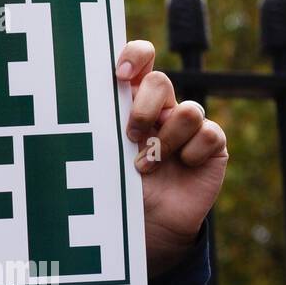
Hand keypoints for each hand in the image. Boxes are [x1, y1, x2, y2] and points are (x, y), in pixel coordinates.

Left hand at [116, 41, 227, 277]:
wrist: (146, 228)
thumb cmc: (118, 189)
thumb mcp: (102, 157)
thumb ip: (98, 129)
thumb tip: (74, 106)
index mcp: (132, 101)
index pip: (140, 58)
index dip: (135, 57)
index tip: (120, 75)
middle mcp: (161, 108)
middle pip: (160, 81)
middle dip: (143, 108)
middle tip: (130, 137)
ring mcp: (188, 126)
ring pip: (188, 110)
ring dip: (165, 141)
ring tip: (147, 167)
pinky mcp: (211, 145)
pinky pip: (209, 133)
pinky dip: (192, 153)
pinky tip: (182, 168)